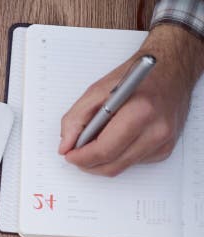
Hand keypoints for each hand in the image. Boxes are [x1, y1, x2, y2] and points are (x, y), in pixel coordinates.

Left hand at [59, 24, 203, 175]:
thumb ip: (75, 119)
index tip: (69, 155)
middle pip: (112, 165)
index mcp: (140, 112)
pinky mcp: (165, 149)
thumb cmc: (136, 77)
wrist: (170, 69)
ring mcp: (164, 142)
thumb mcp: (97, 90)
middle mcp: (156, 130)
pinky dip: (118, 155)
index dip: (81, 157)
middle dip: (88, 163)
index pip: (104, 150)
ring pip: (121, 167)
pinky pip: (132, 162)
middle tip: (76, 154)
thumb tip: (66, 146)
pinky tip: (116, 138)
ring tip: (93, 142)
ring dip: (101, 161)